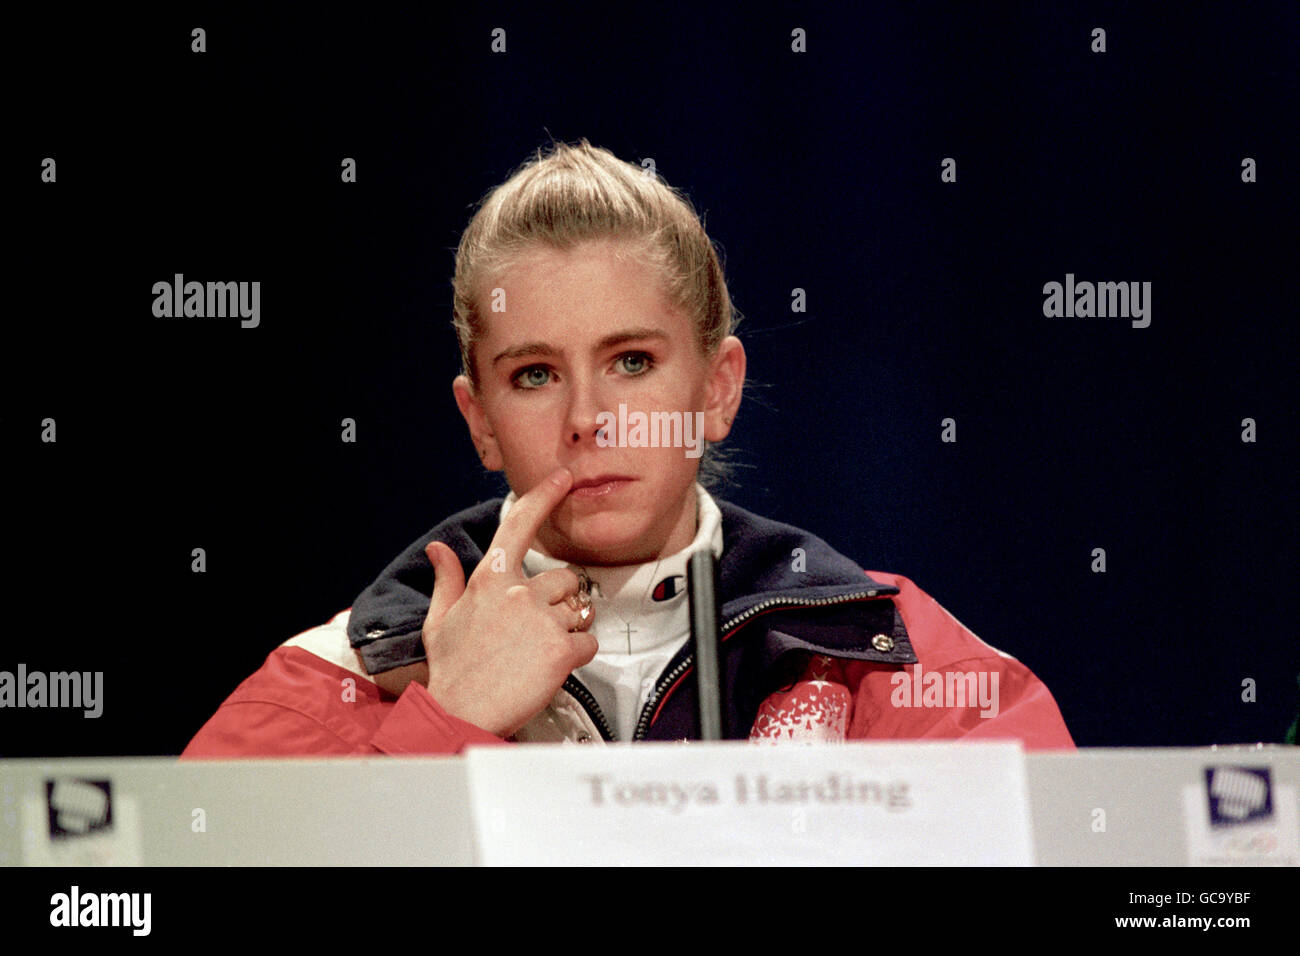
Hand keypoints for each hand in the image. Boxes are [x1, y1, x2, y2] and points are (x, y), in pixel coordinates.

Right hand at [420, 466, 597, 736]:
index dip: (543, 497)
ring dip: (568, 629)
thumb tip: (438, 550)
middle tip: (535, 631)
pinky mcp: (560, 650)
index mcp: (489, 581)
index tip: (562, 480)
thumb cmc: (451, 672)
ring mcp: (541, 620)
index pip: (519, 526)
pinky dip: (577, 656)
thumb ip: (447, 580)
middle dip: (559, 602)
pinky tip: (551, 668)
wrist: (459, 714)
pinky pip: (589, 642)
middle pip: (565, 579)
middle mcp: (517, 593)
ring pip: (579, 610)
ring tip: (538, 652)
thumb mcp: (439, 621)